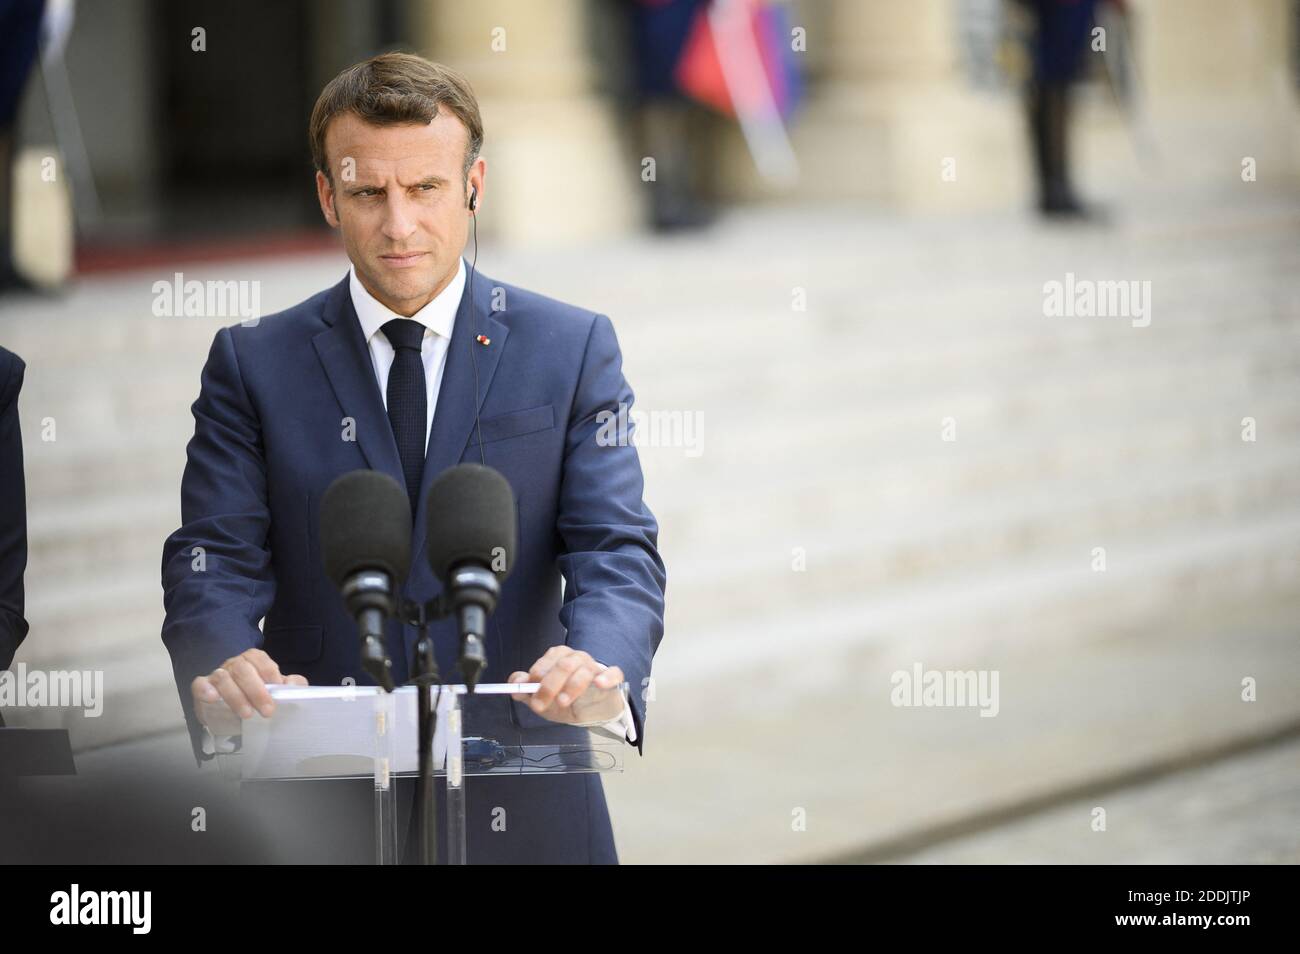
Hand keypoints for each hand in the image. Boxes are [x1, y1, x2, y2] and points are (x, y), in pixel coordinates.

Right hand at [190, 648, 307, 735]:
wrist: (232, 712)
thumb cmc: (257, 697)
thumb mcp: (277, 690)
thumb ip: (291, 685)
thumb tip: (293, 684)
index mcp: (252, 660)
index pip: (259, 658)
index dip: (269, 672)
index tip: (278, 688)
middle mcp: (234, 664)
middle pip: (243, 669)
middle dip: (256, 690)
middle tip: (267, 711)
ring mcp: (216, 675)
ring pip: (223, 678)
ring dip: (236, 696)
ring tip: (246, 714)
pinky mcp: (202, 688)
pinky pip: (199, 684)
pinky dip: (205, 690)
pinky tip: (212, 698)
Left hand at [507, 647, 624, 725]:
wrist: (591, 712)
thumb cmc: (566, 700)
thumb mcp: (543, 699)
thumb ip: (527, 691)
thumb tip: (514, 685)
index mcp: (557, 658)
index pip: (546, 662)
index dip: (536, 677)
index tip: (530, 693)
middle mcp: (576, 658)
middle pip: (563, 665)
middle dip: (549, 686)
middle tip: (540, 705)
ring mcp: (595, 667)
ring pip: (584, 670)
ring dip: (572, 686)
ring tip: (563, 701)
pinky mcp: (612, 678)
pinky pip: (613, 673)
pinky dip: (607, 677)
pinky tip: (600, 683)